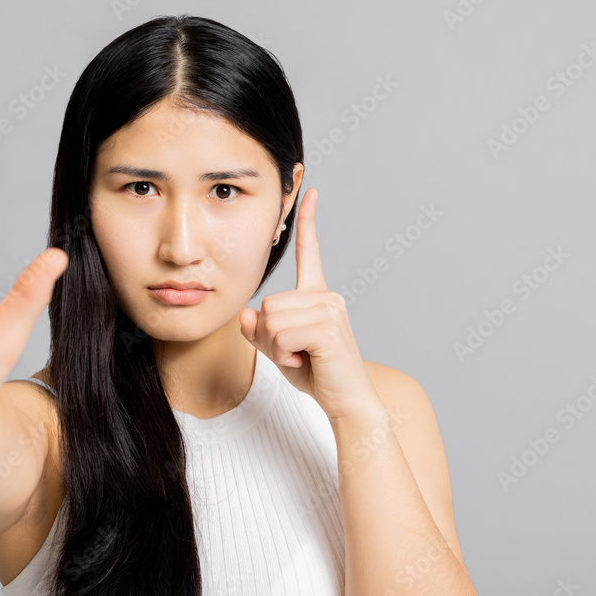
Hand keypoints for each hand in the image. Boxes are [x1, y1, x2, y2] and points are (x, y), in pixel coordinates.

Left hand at [239, 188, 378, 419]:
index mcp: (318, 296)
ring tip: (302, 358)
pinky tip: (306, 361)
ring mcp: (330, 309)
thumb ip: (261, 333)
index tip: (310, 192)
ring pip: (272, 320)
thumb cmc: (318, 376)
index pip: (310, 253)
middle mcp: (327, 296)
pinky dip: (285, 355)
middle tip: (295, 354)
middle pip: (269, 304)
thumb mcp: (280, 352)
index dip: (308, 223)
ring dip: (277, 348)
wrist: (347, 403)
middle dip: (271, 337)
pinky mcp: (328, 327)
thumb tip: (248, 316)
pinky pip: (282, 335)